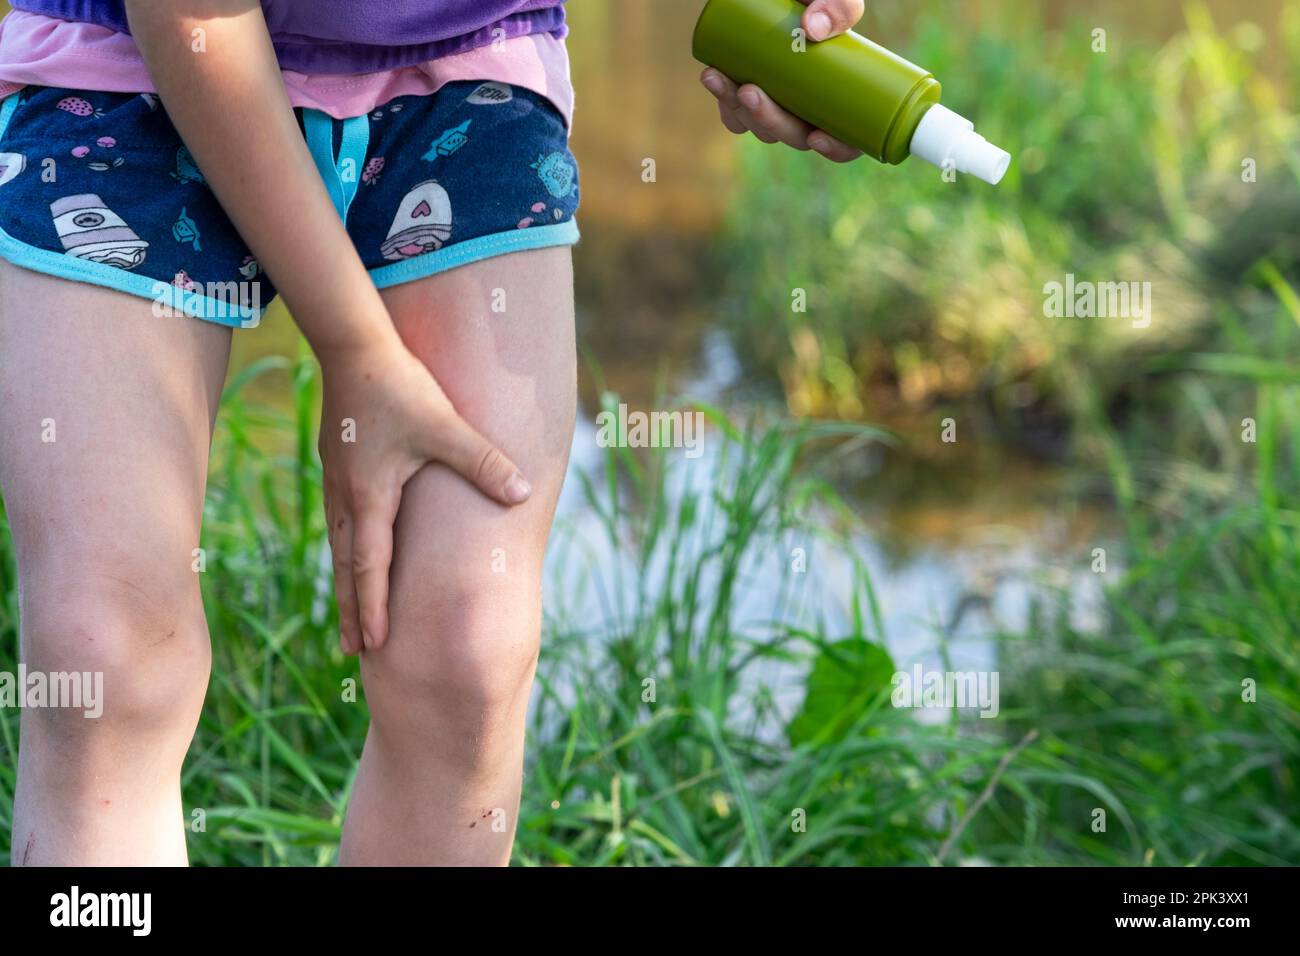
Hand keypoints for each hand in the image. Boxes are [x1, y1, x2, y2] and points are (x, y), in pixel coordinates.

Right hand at [318, 336, 529, 654]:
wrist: (353, 347)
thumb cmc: (400, 389)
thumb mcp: (447, 427)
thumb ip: (484, 462)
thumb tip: (522, 492)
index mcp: (370, 498)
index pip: (371, 567)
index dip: (374, 608)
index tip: (374, 645)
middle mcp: (346, 496)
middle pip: (347, 568)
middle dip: (353, 610)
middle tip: (352, 652)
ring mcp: (337, 480)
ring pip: (337, 546)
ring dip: (345, 582)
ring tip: (349, 613)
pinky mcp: (338, 463)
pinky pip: (337, 521)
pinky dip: (343, 550)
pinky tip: (350, 551)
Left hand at [700, 0, 864, 162]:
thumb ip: (839, 7)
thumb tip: (812, 30)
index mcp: (844, 99)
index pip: (848, 141)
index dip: (835, 149)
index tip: (816, 136)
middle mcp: (813, 108)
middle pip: (795, 136)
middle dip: (768, 121)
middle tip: (749, 91)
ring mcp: (784, 103)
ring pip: (762, 128)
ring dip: (740, 111)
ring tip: (718, 77)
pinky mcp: (756, 91)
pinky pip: (738, 114)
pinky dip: (725, 102)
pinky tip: (714, 80)